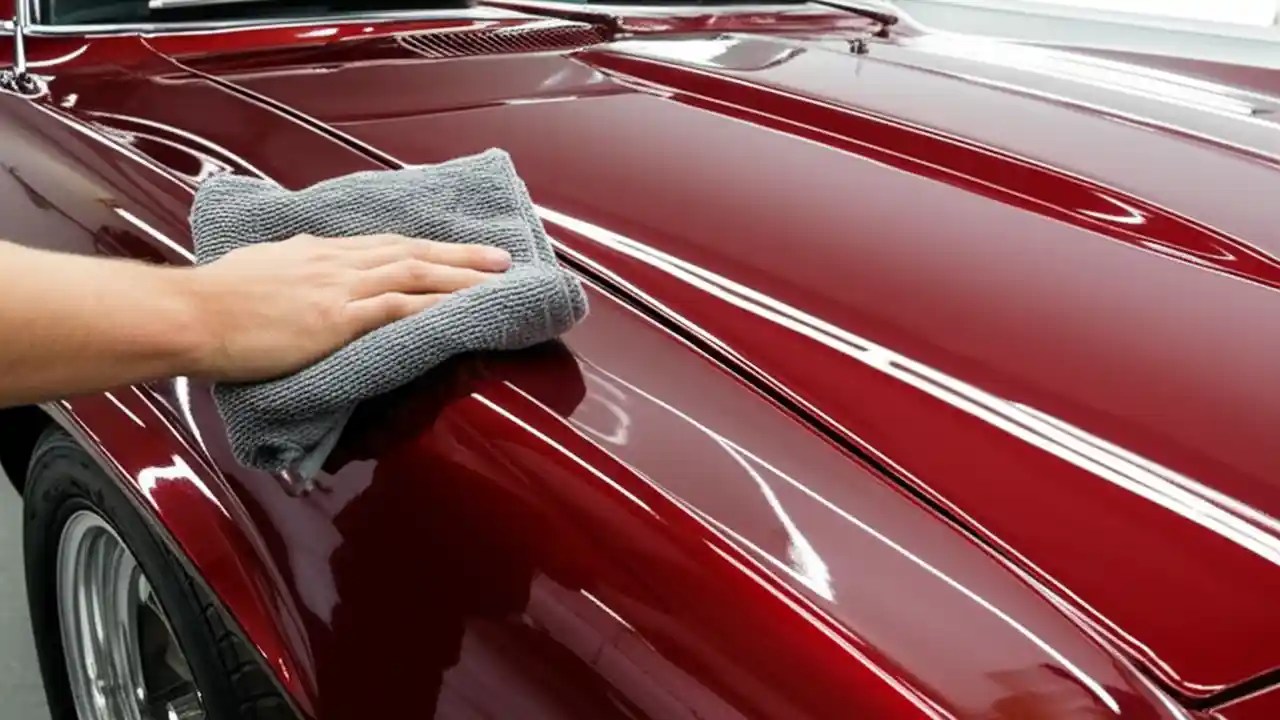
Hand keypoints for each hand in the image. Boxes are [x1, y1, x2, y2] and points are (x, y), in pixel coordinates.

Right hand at [184, 233, 510, 381]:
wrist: (189, 314)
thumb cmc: (213, 300)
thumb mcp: (260, 271)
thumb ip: (290, 272)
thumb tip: (301, 279)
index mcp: (318, 252)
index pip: (387, 245)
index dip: (428, 248)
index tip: (457, 251)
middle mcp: (336, 262)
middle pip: (412, 252)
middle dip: (462, 255)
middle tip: (502, 260)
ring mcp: (338, 288)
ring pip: (415, 274)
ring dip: (462, 277)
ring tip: (498, 282)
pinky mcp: (335, 319)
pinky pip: (397, 307)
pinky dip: (434, 305)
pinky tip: (460, 309)